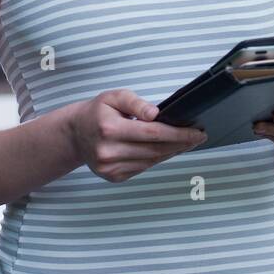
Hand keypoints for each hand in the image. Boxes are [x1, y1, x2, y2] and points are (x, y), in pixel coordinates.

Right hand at [64, 89, 206, 182]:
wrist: (75, 134)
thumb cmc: (98, 112)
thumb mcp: (114, 97)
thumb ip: (136, 103)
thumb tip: (155, 113)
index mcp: (109, 129)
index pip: (153, 133)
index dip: (179, 134)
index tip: (198, 132)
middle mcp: (108, 152)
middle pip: (155, 150)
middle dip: (181, 143)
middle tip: (199, 137)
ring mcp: (110, 168)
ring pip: (151, 161)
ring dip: (172, 152)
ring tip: (187, 142)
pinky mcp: (113, 176)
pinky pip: (143, 168)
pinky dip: (158, 159)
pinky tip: (167, 150)